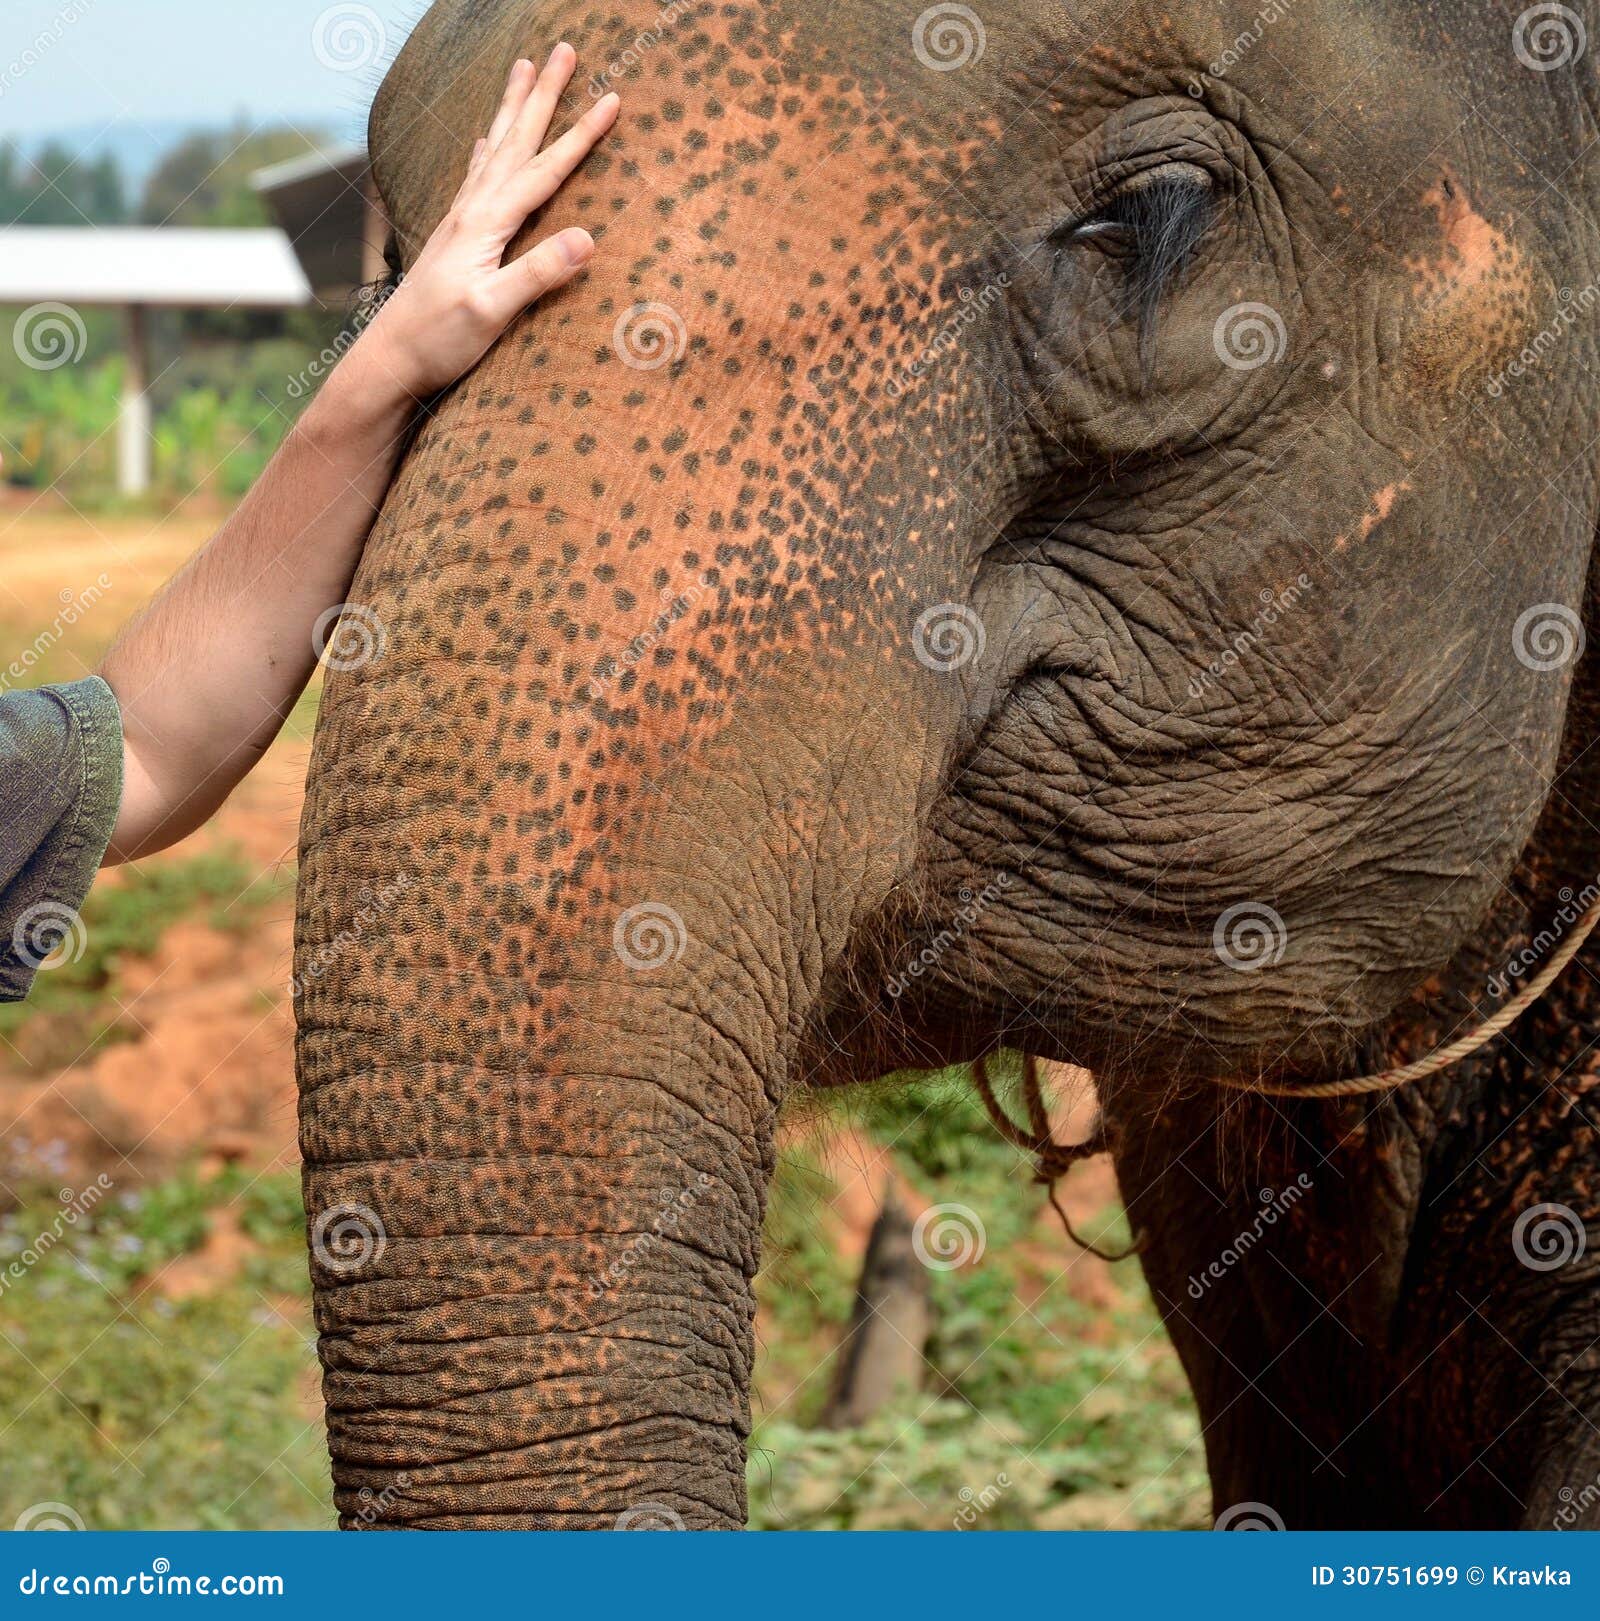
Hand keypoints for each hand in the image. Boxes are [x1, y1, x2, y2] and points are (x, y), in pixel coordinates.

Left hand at [350, 46, 618, 403]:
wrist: (388, 359)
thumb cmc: (438, 340)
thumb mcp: (492, 312)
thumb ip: (537, 274)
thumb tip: (587, 239)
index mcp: (487, 225)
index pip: (544, 171)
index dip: (580, 136)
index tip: (613, 100)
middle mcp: (471, 211)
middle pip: (516, 140)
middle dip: (543, 95)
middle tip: (564, 50)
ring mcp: (460, 221)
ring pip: (495, 149)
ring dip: (512, 108)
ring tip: (523, 69)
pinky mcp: (454, 238)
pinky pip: (476, 176)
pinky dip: (487, 150)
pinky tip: (487, 140)